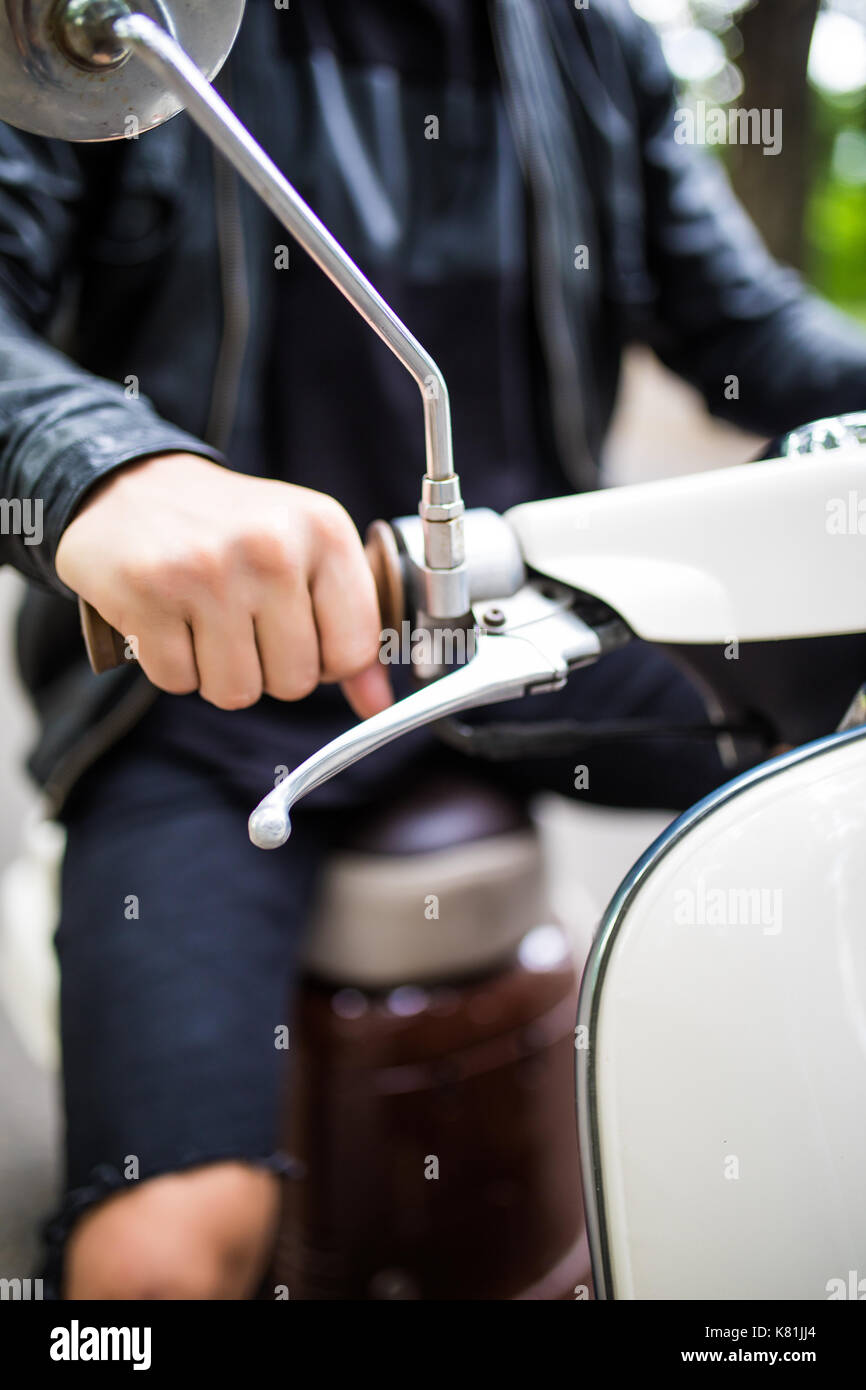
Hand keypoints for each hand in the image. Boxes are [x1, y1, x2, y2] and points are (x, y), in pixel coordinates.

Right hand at [55, 453, 392, 718]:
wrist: (129, 486)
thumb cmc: (228, 528)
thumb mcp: (305, 555)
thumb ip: (347, 629)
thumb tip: (378, 704)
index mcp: (324, 530)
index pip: (354, 650)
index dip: (326, 662)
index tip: (302, 635)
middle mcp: (271, 545)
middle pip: (294, 681)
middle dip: (267, 668)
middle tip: (242, 622)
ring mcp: (207, 569)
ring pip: (236, 691)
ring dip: (217, 672)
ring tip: (204, 622)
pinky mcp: (147, 592)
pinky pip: (177, 681)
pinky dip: (171, 664)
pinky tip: (168, 620)